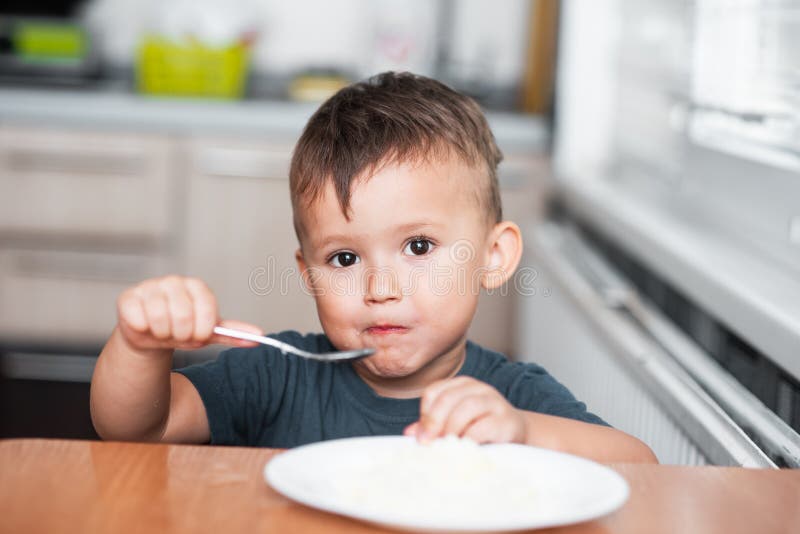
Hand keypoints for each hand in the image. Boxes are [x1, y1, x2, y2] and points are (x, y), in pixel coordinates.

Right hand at [116, 275, 261, 351]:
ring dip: (163, 335)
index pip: (207, 309)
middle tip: (177, 334)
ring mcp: (150, 287)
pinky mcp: (128, 297)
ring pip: (160, 320)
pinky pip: (138, 320)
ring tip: (162, 330)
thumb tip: (259, 336)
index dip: (203, 329)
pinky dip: (143, 331)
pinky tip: (145, 326)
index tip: (199, 335)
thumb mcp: (208, 332)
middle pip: (183, 316)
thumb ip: (233, 333)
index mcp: (196, 287)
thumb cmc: (182, 330)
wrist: (150, 336)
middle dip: (182, 335)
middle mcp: (173, 282)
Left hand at [404, 377, 527, 443]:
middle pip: (448, 398)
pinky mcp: (506, 419)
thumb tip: (410, 434)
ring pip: (466, 407)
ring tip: (446, 446)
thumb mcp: (456, 423)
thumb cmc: (481, 428)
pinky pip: (482, 427)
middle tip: (427, 443)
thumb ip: (434, 425)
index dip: (425, 414)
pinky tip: (463, 449)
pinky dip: (468, 439)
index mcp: (461, 385)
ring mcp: (493, 401)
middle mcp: (477, 388)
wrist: (517, 434)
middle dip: (434, 422)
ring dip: (451, 429)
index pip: (434, 392)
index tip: (423, 437)